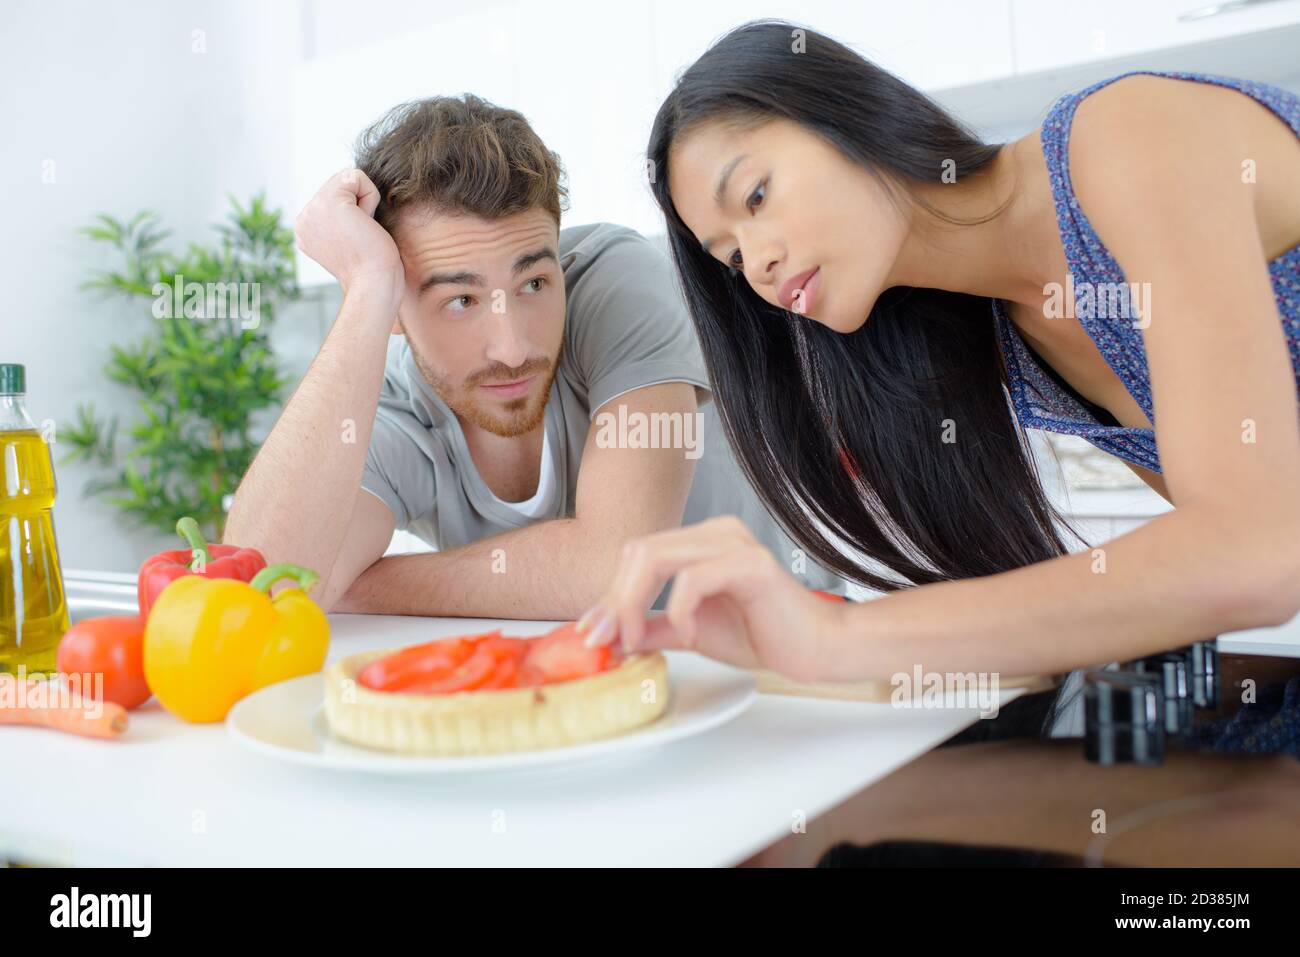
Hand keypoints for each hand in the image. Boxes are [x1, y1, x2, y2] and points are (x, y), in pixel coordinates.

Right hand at [294, 168, 404, 309]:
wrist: (374, 284)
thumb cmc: (372, 268)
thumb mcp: (349, 240)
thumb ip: (342, 221)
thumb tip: (353, 204)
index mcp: (306, 229)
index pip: (335, 196)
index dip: (356, 211)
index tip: (357, 240)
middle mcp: (303, 218)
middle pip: (341, 184)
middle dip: (360, 204)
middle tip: (361, 236)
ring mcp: (312, 209)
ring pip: (348, 180)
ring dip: (366, 203)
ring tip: (362, 231)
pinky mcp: (330, 201)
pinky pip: (357, 177)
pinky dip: (371, 197)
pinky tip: (366, 223)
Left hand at [577, 516, 848, 681]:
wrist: (816, 648)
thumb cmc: (764, 634)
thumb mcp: (691, 631)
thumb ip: (653, 627)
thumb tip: (610, 633)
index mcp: (702, 542)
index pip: (638, 554)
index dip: (610, 592)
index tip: (595, 634)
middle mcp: (716, 532)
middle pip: (640, 550)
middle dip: (615, 598)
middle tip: (609, 640)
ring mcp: (734, 544)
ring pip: (657, 557)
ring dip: (634, 602)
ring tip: (635, 640)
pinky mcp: (752, 565)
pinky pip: (694, 577)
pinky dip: (677, 608)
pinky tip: (686, 632)